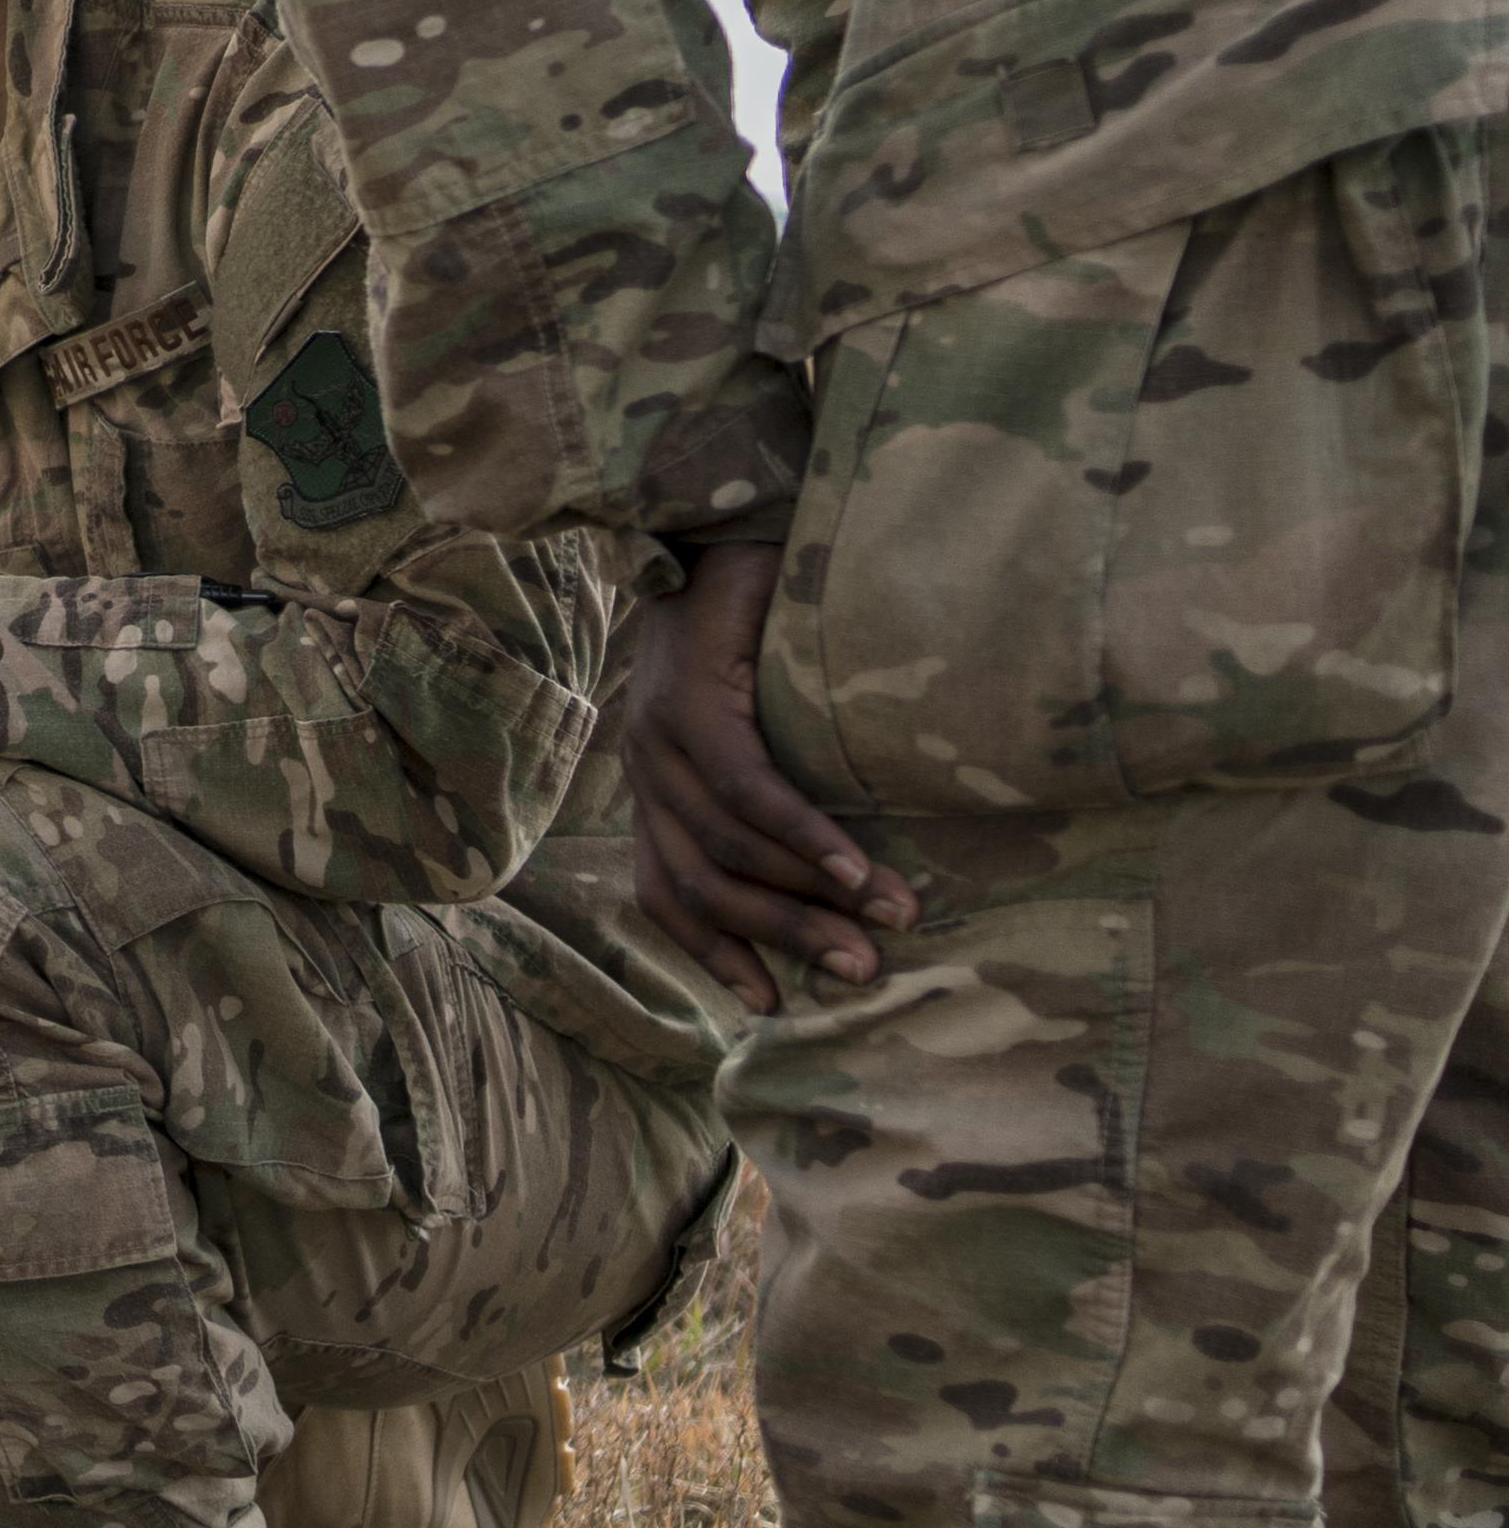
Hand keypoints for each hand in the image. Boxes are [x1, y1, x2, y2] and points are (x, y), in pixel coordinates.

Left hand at [623, 543, 916, 1011]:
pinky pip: (748, 790)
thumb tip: (840, 876)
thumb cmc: (759, 628)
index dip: (716, 952)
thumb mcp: (761, 723)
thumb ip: (769, 790)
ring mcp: (657, 736)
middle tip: (860, 976)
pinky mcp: (691, 701)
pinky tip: (853, 870)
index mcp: (651, 782)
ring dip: (810, 897)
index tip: (775, 1003)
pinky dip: (805, 838)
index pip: (666, 891)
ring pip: (728, 847)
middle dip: (782, 939)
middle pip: (701, 885)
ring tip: (886, 922)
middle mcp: (641, 768)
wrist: (731, 524)